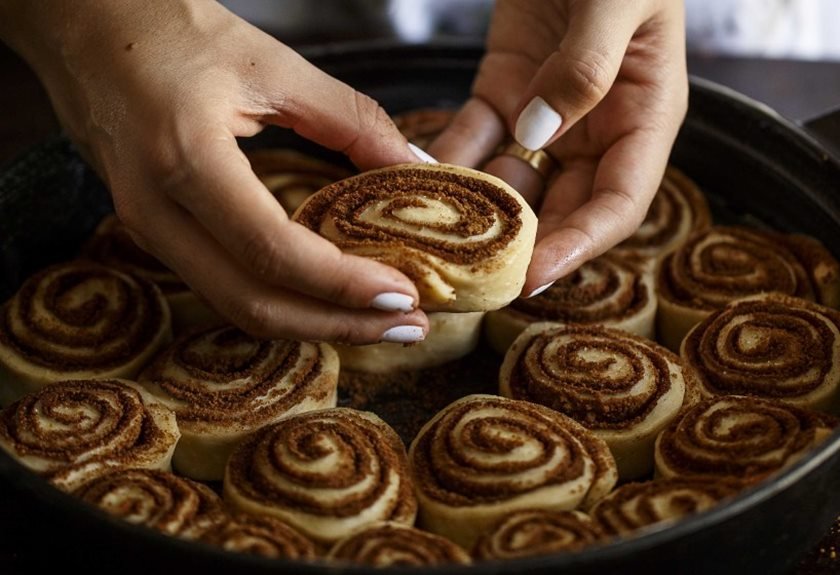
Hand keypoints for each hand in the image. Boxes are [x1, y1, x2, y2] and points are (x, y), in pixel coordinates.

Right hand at [0, 0, 428, 342]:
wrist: (82, 27)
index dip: (342, 284)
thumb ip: (351, 118)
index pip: (272, 250)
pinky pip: (222, 287)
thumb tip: (415, 164)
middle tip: (406, 327)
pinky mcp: (153, 235)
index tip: (402, 294)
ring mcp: (146, 229)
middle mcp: (156, 209)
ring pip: (236, 307)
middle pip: (254, 302)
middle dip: (337, 326)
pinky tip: (326, 301)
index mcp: (186, 157)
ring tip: (378, 323)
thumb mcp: (272, 64)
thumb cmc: (170, 31)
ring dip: (313, 324)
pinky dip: (282, 302)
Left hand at [429, 0, 687, 296]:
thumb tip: (542, 134)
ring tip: (431, 234)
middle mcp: (595, 128)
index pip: (618, 203)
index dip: (578, 247)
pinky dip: (446, 161)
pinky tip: (413, 180)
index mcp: (643, 117)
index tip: (531, 278)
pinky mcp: (503, 92)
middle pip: (560, 208)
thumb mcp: (615, 0)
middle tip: (467, 276)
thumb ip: (586, 68)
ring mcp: (546, 115)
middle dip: (517, 245)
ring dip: (473, 210)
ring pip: (510, 182)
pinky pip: (473, 139)